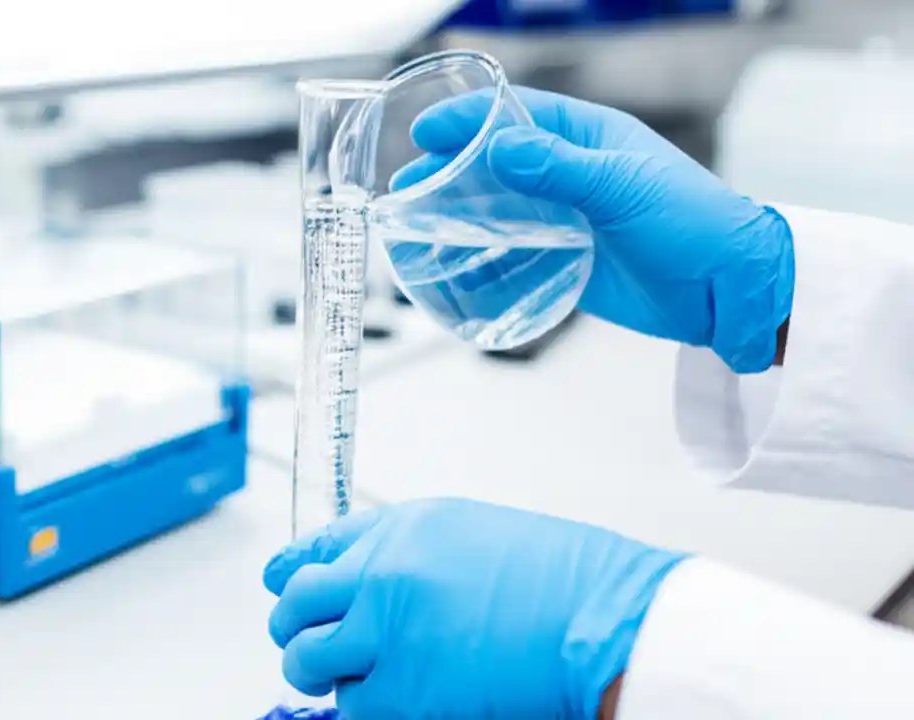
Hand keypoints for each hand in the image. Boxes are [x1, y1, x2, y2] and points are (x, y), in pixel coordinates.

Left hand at [264, 499, 684, 718]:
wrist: (599, 622)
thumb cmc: (561, 579)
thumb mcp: (474, 534)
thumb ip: (411, 552)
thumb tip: (371, 577)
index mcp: (400, 530)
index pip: (315, 548)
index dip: (291, 571)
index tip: (281, 583)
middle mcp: (380, 575)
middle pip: (297, 605)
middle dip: (292, 627)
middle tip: (302, 642)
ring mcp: (385, 635)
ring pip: (308, 661)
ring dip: (320, 673)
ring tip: (341, 678)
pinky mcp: (401, 694)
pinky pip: (352, 708)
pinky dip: (364, 707)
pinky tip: (389, 701)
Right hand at [398, 88, 793, 373]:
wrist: (731, 292)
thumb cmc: (695, 225)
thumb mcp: (622, 189)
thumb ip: (559, 168)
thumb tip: (497, 146)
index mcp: (591, 139)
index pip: (517, 116)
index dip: (468, 119)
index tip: (425, 131)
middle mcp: (575, 174)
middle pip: (499, 162)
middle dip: (451, 168)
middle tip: (408, 184)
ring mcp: (572, 219)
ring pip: (502, 208)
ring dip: (461, 212)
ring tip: (418, 223)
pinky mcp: (572, 260)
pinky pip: (517, 251)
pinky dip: (485, 254)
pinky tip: (455, 264)